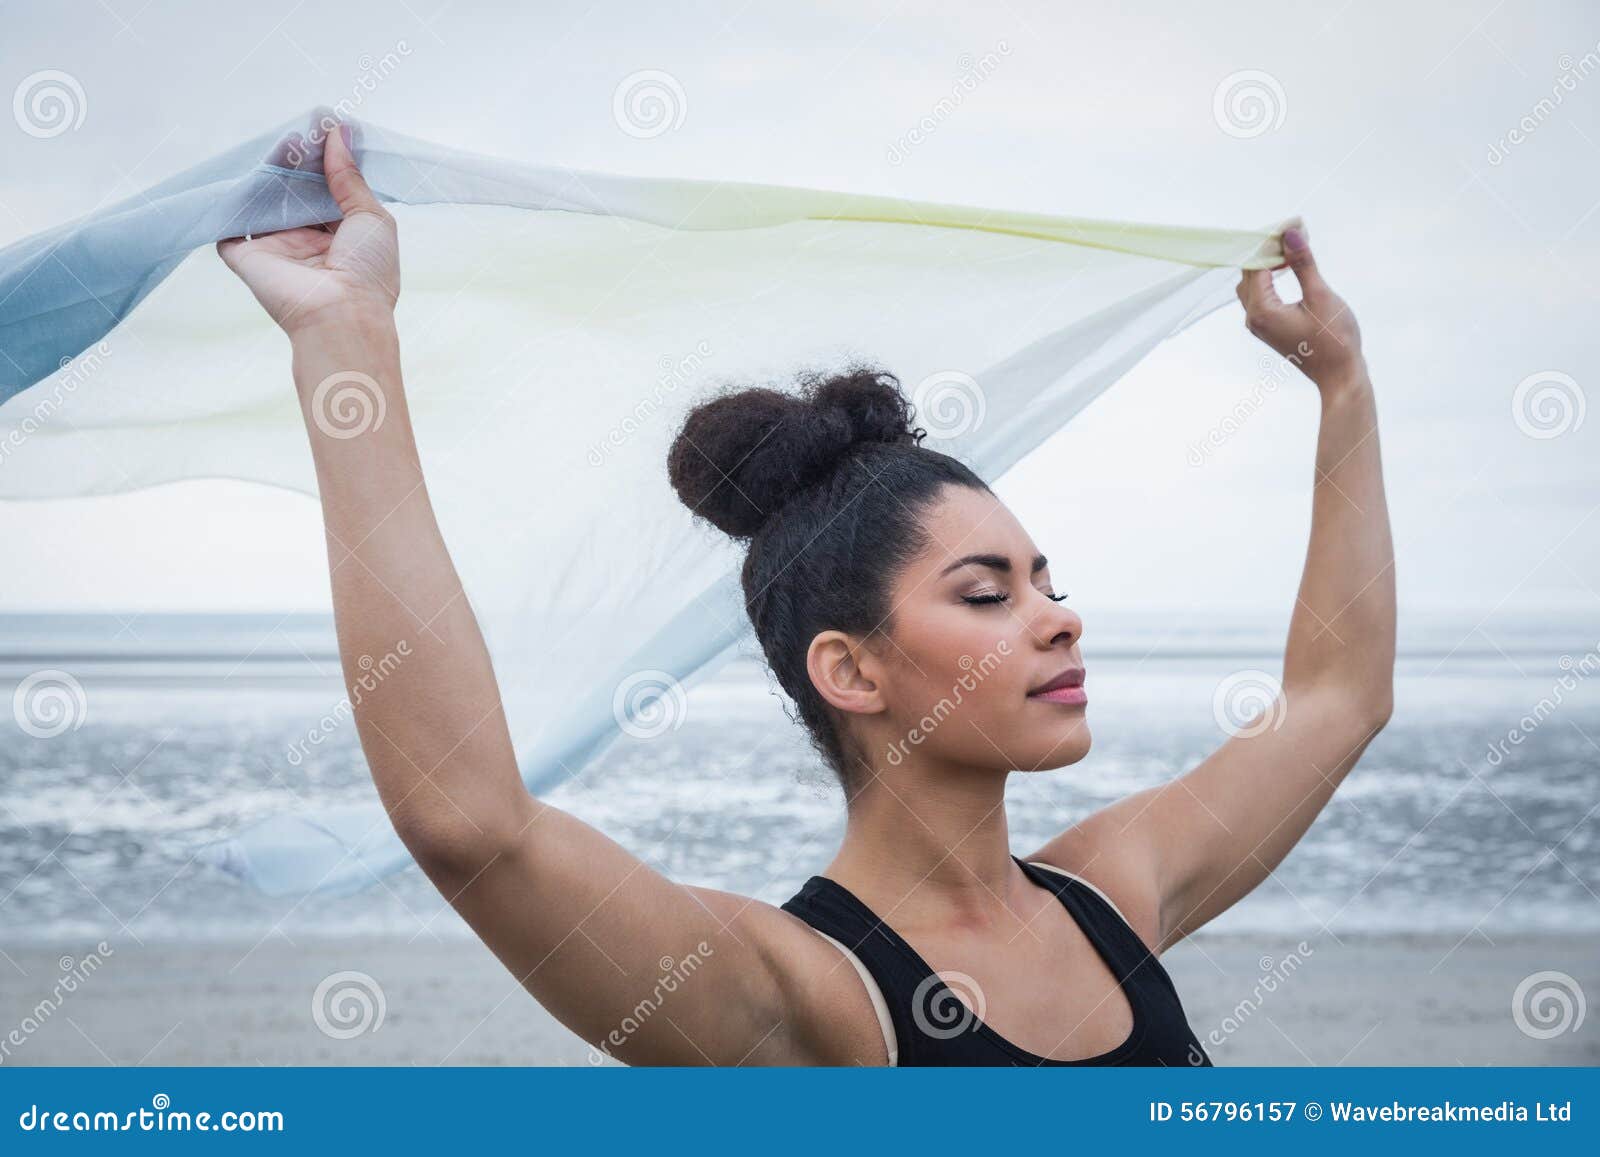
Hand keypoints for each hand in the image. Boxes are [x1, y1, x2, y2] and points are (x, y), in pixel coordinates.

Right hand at [217, 122, 398, 337]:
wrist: (341, 315)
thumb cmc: (368, 272)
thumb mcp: (371, 217)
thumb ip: (350, 178)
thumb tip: (339, 135)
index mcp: (340, 235)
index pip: (325, 191)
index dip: (323, 164)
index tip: (322, 132)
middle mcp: (307, 241)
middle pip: (292, 193)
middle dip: (294, 164)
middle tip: (297, 134)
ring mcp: (275, 248)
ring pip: (262, 202)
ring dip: (266, 175)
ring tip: (276, 145)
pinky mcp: (246, 256)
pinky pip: (230, 222)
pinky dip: (229, 200)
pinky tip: (240, 170)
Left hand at [1237, 222, 1363, 390]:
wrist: (1339, 375)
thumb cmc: (1334, 340)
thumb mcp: (1320, 296)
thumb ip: (1303, 264)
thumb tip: (1290, 235)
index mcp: (1262, 310)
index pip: (1255, 265)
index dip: (1271, 241)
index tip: (1292, 225)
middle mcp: (1253, 318)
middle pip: (1249, 273)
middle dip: (1269, 250)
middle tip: (1294, 233)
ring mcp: (1259, 325)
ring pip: (1253, 284)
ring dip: (1269, 264)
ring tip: (1294, 249)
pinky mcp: (1268, 327)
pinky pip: (1260, 295)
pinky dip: (1271, 278)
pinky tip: (1289, 268)